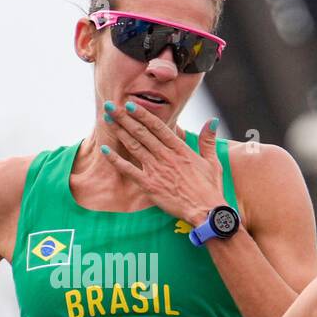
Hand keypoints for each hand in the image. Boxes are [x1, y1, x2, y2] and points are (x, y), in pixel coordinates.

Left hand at [103, 103, 224, 223]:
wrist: (206, 212)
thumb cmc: (210, 189)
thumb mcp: (212, 161)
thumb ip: (208, 140)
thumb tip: (211, 121)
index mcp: (180, 149)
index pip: (158, 127)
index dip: (143, 115)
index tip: (131, 105)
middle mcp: (166, 157)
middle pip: (142, 133)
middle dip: (125, 118)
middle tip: (111, 106)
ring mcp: (157, 170)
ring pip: (135, 147)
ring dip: (120, 132)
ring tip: (108, 120)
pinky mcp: (150, 186)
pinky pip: (129, 170)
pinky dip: (116, 160)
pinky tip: (104, 150)